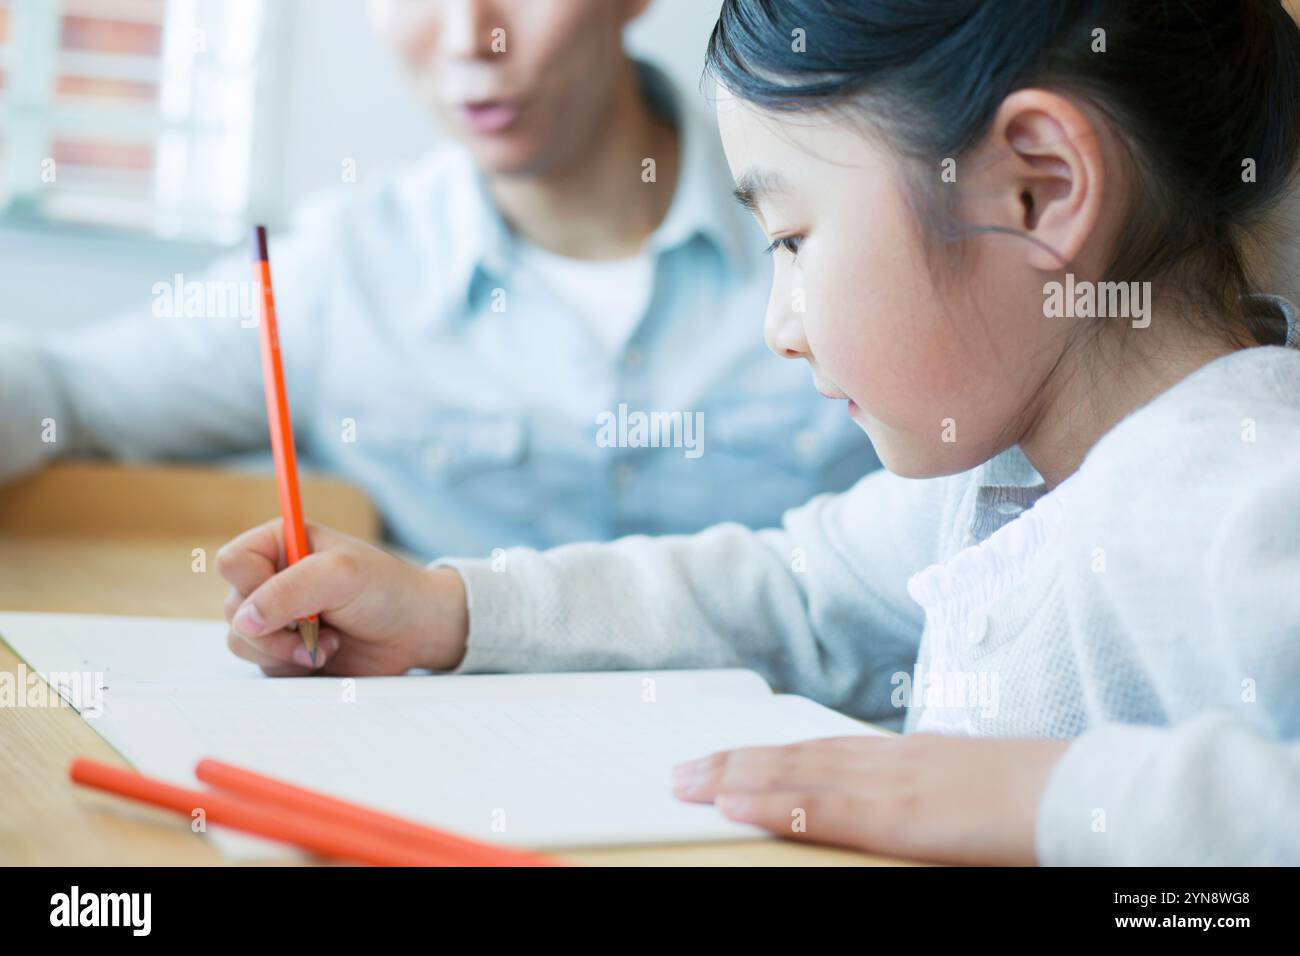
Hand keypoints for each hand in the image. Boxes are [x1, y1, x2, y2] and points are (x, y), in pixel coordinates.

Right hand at [216, 518, 468, 676]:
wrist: (415, 631)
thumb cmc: (385, 590)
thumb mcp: (340, 576)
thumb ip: (288, 592)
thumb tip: (243, 621)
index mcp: (281, 543)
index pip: (233, 562)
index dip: (253, 584)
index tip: (292, 596)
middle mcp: (272, 578)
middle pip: (233, 608)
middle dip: (276, 627)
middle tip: (317, 625)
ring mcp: (276, 616)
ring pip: (242, 641)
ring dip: (285, 650)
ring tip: (329, 641)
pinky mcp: (283, 648)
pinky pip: (262, 664)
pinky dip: (292, 666)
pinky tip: (325, 655)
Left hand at [672, 733, 1069, 864]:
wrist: (1082, 791)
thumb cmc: (1035, 796)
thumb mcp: (965, 789)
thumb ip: (921, 792)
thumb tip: (897, 807)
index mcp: (903, 756)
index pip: (817, 750)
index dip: (765, 755)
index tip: (724, 761)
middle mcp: (887, 760)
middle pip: (793, 757)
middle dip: (733, 764)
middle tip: (680, 773)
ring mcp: (890, 783)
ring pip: (795, 774)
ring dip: (735, 777)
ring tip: (687, 783)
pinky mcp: (901, 814)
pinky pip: (824, 807)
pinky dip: (774, 802)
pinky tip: (735, 804)